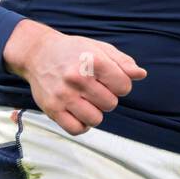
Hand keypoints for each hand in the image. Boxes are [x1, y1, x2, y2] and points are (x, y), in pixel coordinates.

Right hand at [2, 20, 146, 134]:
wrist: (38, 53)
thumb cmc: (73, 51)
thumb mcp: (99, 48)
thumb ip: (122, 62)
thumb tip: (141, 75)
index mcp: (92, 60)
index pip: (123, 86)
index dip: (120, 84)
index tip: (108, 79)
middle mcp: (77, 77)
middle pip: (110, 104)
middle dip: (106, 97)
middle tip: (93, 88)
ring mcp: (63, 95)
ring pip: (95, 119)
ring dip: (95, 112)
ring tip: (86, 100)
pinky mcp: (52, 109)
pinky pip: (76, 129)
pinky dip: (81, 125)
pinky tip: (79, 112)